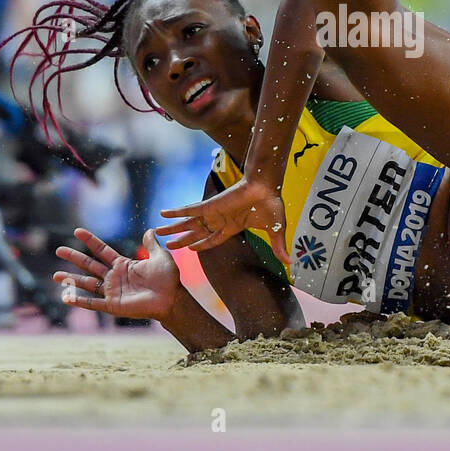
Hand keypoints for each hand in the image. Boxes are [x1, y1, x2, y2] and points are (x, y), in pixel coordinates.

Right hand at [53, 228, 180, 320]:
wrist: (171, 299)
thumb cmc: (167, 279)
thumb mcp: (160, 257)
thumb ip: (151, 244)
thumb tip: (149, 230)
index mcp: (123, 265)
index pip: (102, 250)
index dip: (90, 241)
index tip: (77, 231)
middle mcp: (114, 277)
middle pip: (89, 264)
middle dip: (74, 257)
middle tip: (58, 249)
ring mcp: (112, 291)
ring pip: (87, 283)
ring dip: (71, 280)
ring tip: (55, 275)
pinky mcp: (113, 305)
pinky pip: (92, 303)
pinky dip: (79, 301)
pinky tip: (66, 297)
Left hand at [155, 175, 288, 265]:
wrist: (267, 186)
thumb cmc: (271, 204)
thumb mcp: (275, 229)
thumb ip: (279, 246)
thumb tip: (291, 264)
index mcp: (232, 226)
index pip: (213, 240)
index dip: (201, 245)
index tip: (190, 249)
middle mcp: (219, 220)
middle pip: (195, 233)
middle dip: (181, 239)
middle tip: (168, 245)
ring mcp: (213, 212)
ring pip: (188, 223)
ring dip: (173, 227)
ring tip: (157, 231)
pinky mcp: (209, 204)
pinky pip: (188, 209)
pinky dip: (175, 212)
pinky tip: (163, 213)